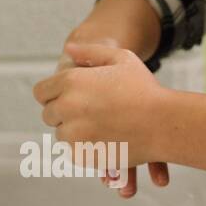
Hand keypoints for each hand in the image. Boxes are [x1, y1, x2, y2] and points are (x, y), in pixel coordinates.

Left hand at [54, 0, 170, 196]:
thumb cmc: (145, 90)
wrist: (164, 124)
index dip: (54, 94)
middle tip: (90, 112)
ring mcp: (74, 134)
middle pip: (49, 115)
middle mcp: (67, 107)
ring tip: (102, 125)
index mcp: (71, 81)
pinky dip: (86, 148)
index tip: (68, 97)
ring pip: (61, 135)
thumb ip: (90, 52)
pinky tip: (106, 139)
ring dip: (75, 132)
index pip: (41, 92)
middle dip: (65, 113)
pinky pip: (74, 152)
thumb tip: (69, 49)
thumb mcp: (121, 58)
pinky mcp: (83, 156)